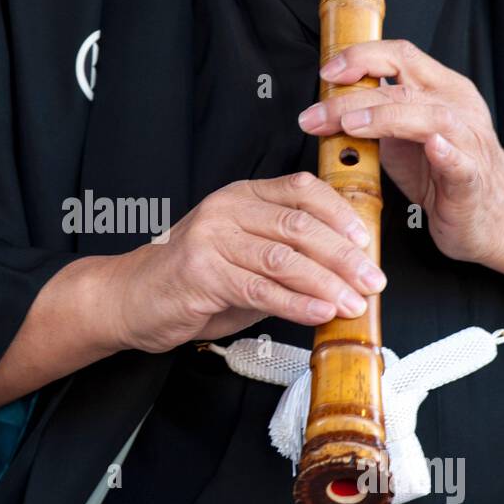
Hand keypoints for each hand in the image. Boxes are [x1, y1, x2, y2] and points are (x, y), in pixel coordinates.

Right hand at [105, 173, 388, 352]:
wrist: (131, 298)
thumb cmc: (192, 280)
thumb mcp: (244, 257)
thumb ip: (287, 258)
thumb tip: (344, 273)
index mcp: (242, 196)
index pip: (301, 190)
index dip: (340, 214)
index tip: (367, 241)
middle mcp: (227, 209)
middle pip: (299, 225)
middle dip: (344, 255)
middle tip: (372, 280)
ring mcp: (212, 238)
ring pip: (284, 257)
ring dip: (327, 282)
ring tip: (353, 302)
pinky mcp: (202, 273)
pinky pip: (260, 287)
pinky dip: (297, 302)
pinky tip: (320, 312)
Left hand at [298, 40, 503, 267]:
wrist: (494, 214)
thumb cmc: (442, 175)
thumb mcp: (402, 137)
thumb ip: (373, 115)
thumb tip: (326, 105)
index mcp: (439, 89)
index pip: (400, 55)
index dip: (361, 57)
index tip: (326, 75)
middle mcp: (455, 107)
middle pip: (402, 86)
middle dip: (350, 98)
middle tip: (312, 117)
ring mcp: (467, 141)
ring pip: (428, 116)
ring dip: (385, 117)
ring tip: (350, 125)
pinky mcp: (472, 178)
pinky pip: (460, 160)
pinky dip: (445, 152)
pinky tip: (432, 147)